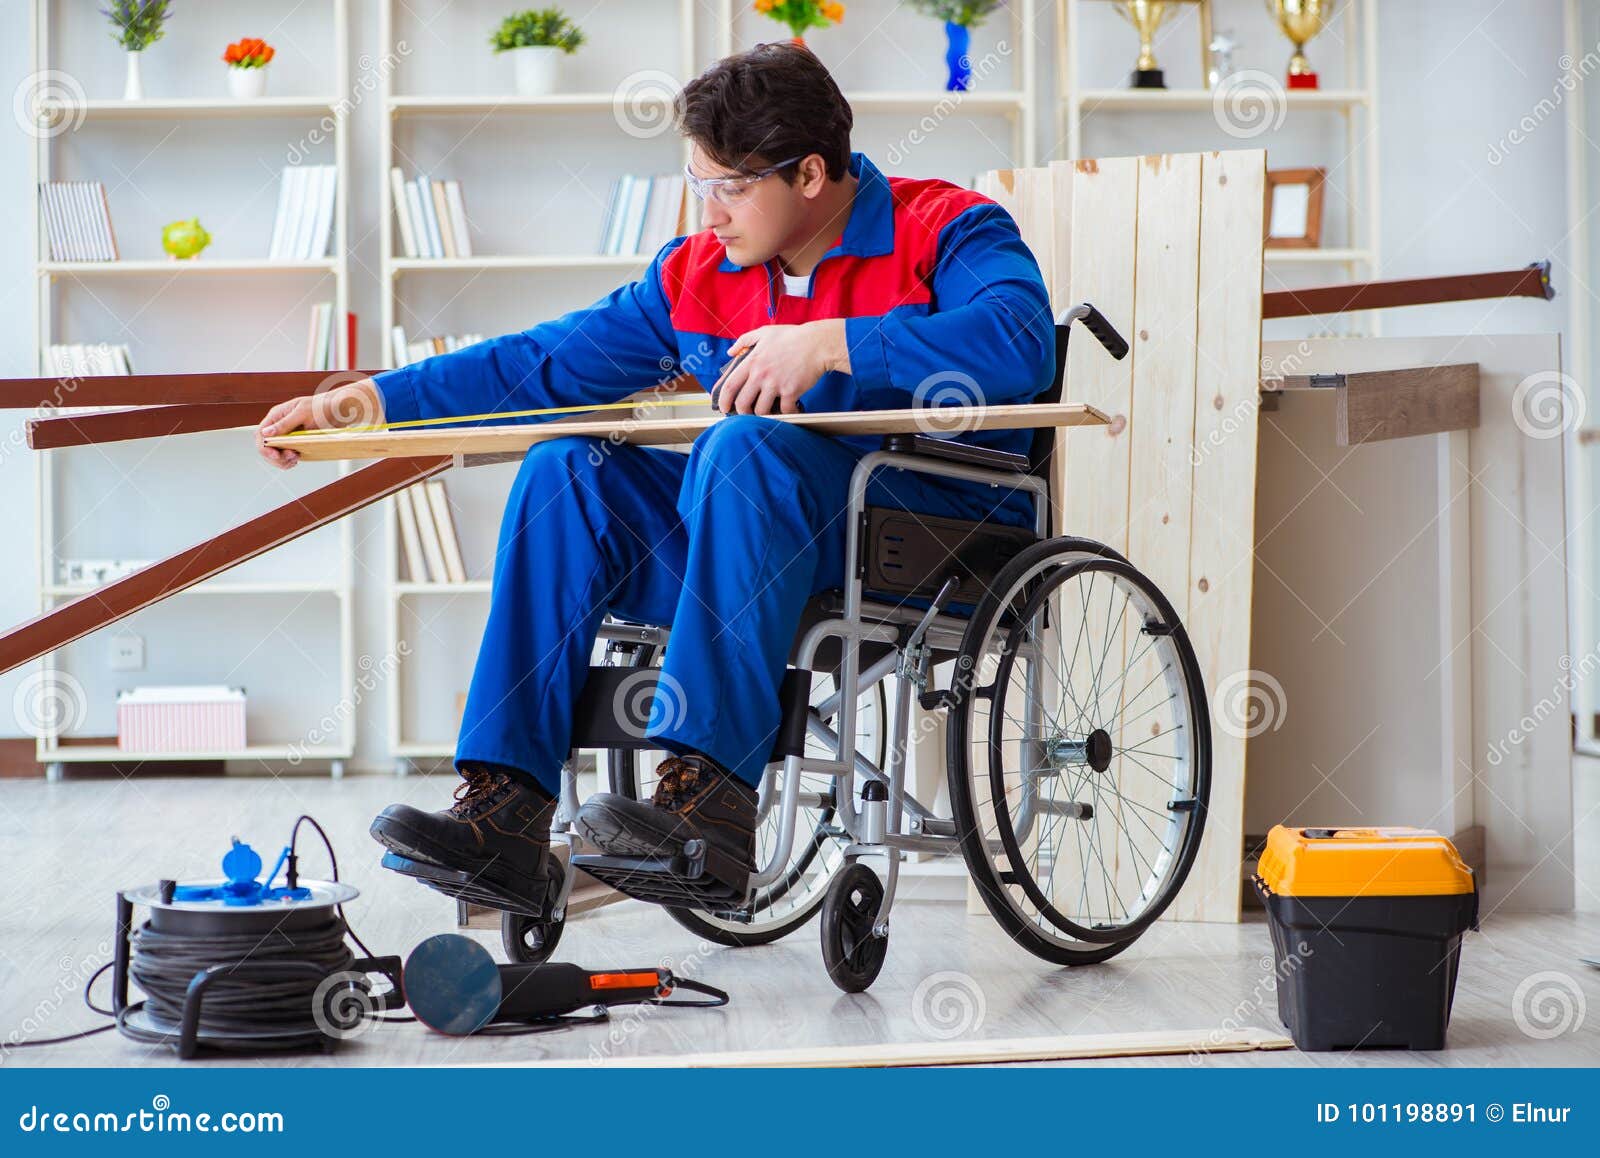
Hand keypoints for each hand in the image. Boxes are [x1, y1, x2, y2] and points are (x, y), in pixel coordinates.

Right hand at [256, 379, 382, 469]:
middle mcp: (279, 426)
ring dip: (282, 460)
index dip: (264, 447)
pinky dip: (290, 460)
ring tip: (296, 459)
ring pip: (276, 453)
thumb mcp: (303, 413)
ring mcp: (288, 435)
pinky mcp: (297, 442)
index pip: (261, 435)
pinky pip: (287, 454)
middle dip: (275, 456)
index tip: (276, 455)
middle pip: (266, 447)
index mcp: (277, 416)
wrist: (340, 410)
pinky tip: (298, 459)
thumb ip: (285, 424)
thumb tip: (266, 434)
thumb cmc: (322, 407)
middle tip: (293, 458)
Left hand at [715, 319, 850, 414]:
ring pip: (761, 410)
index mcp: (752, 361)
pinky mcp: (791, 392)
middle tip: (746, 413)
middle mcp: (761, 375)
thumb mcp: (765, 332)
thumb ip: (744, 340)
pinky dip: (787, 413)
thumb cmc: (793, 336)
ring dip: (764, 414)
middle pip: (742, 403)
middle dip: (742, 412)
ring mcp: (775, 384)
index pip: (730, 386)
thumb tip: (730, 352)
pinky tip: (791, 410)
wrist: (817, 343)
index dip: (723, 400)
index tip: (723, 407)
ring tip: (770, 410)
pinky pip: (785, 411)